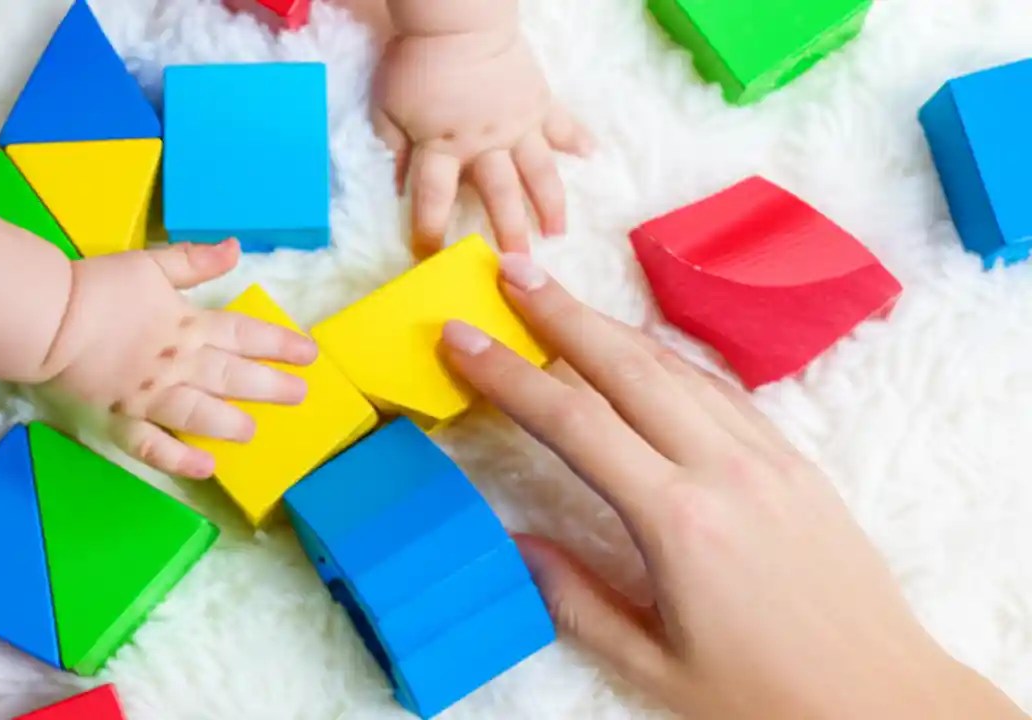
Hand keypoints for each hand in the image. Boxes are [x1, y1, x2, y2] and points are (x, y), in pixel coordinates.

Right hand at [43, 239, 316, 477]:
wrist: (46, 319)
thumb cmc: (95, 287)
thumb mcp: (150, 264)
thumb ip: (194, 261)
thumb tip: (235, 248)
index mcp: (187, 325)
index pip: (244, 334)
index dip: (280, 343)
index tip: (310, 354)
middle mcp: (177, 364)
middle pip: (233, 376)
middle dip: (271, 386)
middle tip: (300, 396)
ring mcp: (150, 397)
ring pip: (202, 415)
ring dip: (231, 424)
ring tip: (253, 432)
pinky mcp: (121, 420)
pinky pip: (154, 446)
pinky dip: (180, 460)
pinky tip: (205, 469)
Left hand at [372, 14, 592, 257]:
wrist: (456, 19)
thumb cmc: (414, 62)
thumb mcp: (387, 110)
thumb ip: (392, 152)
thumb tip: (395, 191)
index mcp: (444, 146)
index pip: (433, 197)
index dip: (430, 230)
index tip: (431, 258)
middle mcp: (486, 143)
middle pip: (498, 195)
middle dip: (508, 232)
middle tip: (519, 264)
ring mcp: (519, 124)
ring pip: (539, 172)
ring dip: (550, 204)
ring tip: (558, 232)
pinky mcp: (539, 102)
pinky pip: (563, 124)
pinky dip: (579, 139)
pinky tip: (594, 156)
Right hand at [438, 255, 1024, 718]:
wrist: (883, 699)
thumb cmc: (765, 696)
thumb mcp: (653, 667)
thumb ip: (576, 599)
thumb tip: (515, 544)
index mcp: (678, 523)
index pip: (574, 425)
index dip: (509, 374)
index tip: (462, 337)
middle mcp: (723, 471)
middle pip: (626, 367)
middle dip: (561, 314)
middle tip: (510, 271)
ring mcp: (766, 457)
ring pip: (676, 368)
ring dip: (611, 326)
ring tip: (560, 297)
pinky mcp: (795, 460)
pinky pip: (720, 389)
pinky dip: (669, 359)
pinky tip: (640, 349)